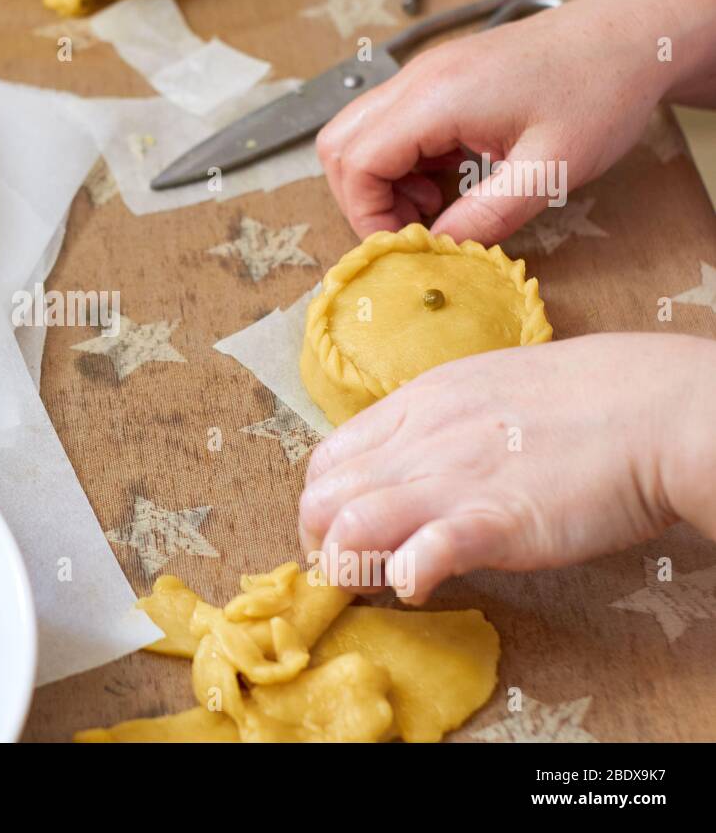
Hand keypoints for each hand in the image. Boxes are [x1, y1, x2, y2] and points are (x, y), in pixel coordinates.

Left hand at [298, 334, 715, 604]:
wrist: (657, 406)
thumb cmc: (583, 400)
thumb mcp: (484, 388)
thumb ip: (437, 424)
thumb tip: (405, 461)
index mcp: (416, 404)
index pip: (326, 460)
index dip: (322, 505)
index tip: (340, 533)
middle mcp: (419, 440)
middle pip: (321, 498)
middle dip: (318, 543)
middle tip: (350, 571)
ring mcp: (453, 480)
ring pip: (349, 524)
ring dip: (346, 566)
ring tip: (372, 584)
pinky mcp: (494, 520)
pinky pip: (424, 550)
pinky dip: (404, 574)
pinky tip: (414, 585)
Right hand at [315, 0, 715, 244]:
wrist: (633, 34)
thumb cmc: (601, 91)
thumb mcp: (550, 169)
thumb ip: (486, 214)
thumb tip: (437, 248)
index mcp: (437, 97)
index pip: (356, 162)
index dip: (366, 214)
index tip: (404, 244)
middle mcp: (419, 79)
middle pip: (340, 144)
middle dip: (360, 197)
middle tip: (408, 229)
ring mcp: (427, 73)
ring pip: (359, 132)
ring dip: (378, 178)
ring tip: (429, 205)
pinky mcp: (441, 77)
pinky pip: (390, 123)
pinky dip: (399, 160)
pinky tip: (443, 178)